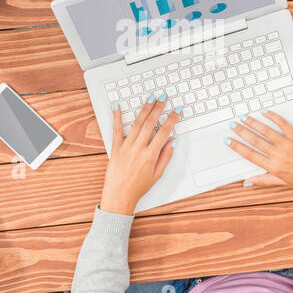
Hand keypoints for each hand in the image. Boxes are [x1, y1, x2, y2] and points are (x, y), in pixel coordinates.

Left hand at [99, 96, 180, 214]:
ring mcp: (126, 147)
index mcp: (150, 156)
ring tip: (150, 98)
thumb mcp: (157, 174)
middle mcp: (138, 149)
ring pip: (137, 123)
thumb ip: (165, 156)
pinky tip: (117, 106)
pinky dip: (116, 116)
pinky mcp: (115, 148)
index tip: (176, 110)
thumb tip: (173, 141)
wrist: (119, 196)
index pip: (164, 132)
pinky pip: (116, 130)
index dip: (172, 119)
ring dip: (144, 109)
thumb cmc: (138, 187)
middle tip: (163, 97)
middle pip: (150, 123)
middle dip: (158, 108)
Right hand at [225, 111, 292, 202]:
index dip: (237, 147)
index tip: (228, 140)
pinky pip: (283, 125)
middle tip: (232, 125)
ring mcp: (287, 145)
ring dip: (253, 123)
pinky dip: (273, 117)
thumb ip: (263, 180)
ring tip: (244, 117)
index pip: (250, 155)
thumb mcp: (282, 182)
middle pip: (255, 141)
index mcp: (273, 167)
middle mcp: (278, 155)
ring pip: (266, 131)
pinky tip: (265, 112)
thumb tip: (247, 182)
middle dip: (241, 131)